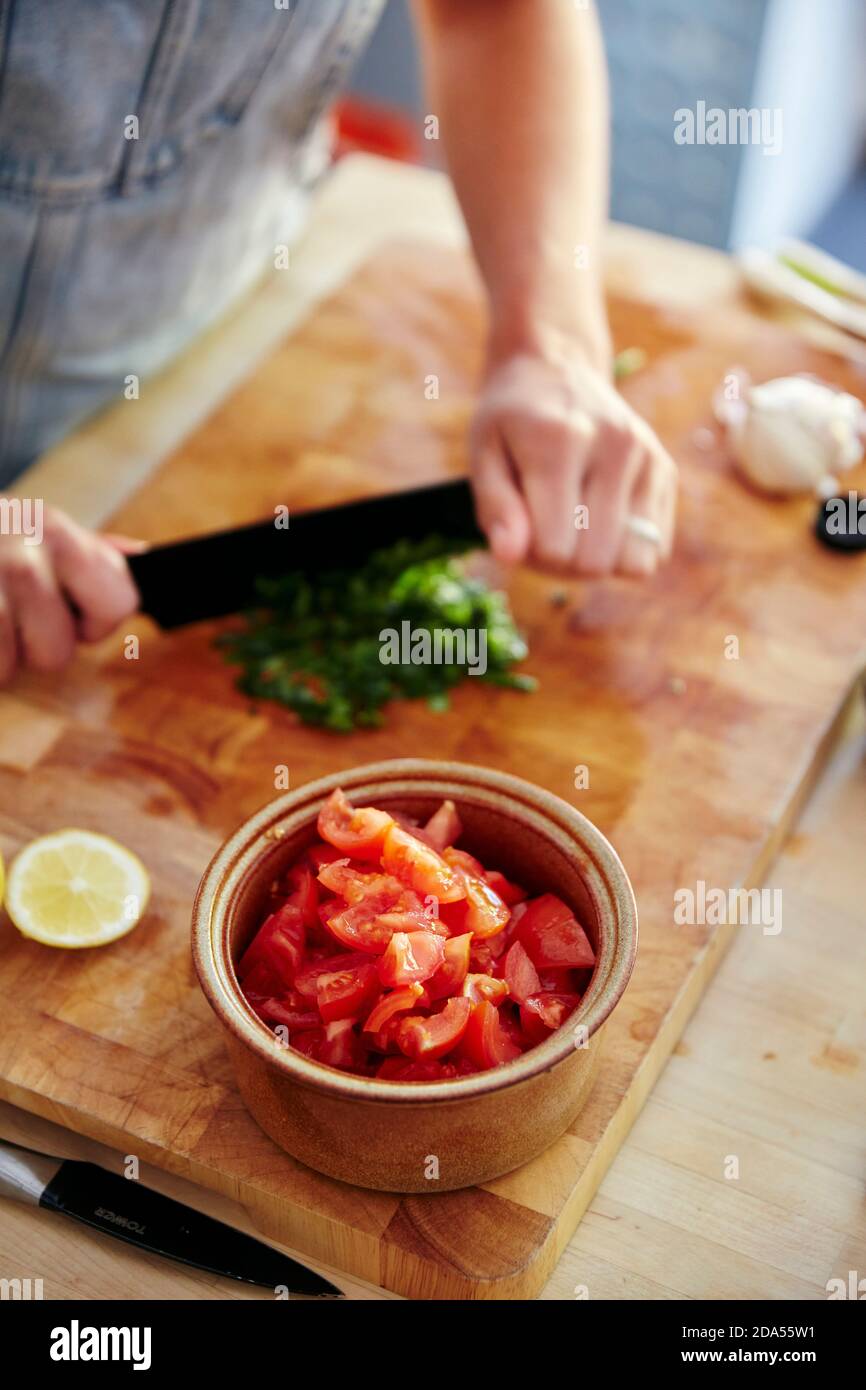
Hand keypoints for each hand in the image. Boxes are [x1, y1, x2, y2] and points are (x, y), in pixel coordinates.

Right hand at [0, 504, 140, 683]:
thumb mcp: (35, 530)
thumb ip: (91, 553)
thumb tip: (143, 557)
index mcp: (54, 529)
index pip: (118, 601)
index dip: (96, 619)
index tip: (71, 608)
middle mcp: (19, 552)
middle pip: (57, 651)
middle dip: (35, 646)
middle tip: (10, 614)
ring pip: (10, 668)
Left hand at [469, 348, 676, 575]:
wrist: (556, 367)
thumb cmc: (512, 420)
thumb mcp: (484, 454)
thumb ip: (495, 507)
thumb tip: (510, 557)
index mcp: (560, 439)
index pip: (555, 548)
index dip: (530, 555)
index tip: (519, 531)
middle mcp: (613, 445)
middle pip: (595, 561)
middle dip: (563, 565)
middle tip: (543, 533)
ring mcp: (647, 457)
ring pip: (633, 562)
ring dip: (597, 562)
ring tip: (573, 530)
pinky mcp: (665, 470)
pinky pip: (655, 550)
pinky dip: (624, 551)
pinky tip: (599, 521)